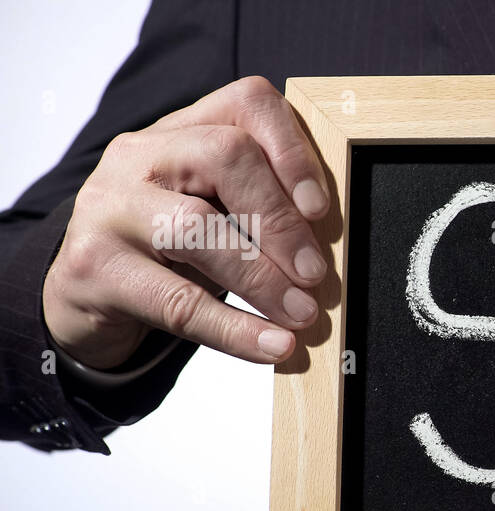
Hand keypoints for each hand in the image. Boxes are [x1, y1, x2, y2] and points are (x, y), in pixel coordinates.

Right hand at [42, 76, 329, 368]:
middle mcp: (139, 155)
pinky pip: (177, 302)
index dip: (292, 151)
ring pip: (195, 228)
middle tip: (316, 274)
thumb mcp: (219, 214)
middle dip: (281, 220)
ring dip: (262, 278)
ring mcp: (109, 206)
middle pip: (224, 158)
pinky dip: (235, 329)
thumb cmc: (170, 250)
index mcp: (181, 130)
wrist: (86, 294)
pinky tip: (273, 346)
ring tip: (302, 314)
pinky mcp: (93, 267)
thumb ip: (265, 209)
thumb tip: (333, 248)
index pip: (246, 104)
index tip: (321, 209)